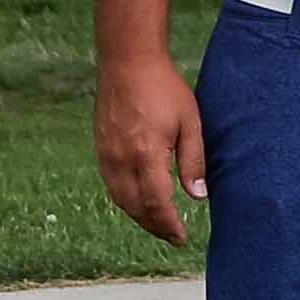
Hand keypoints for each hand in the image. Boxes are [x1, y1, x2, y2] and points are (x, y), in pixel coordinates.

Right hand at [94, 51, 205, 244]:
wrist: (127, 61)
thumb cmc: (164, 88)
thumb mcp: (190, 122)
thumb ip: (194, 161)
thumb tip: (198, 197)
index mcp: (146, 156)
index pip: (157, 204)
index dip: (170, 226)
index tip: (182, 238)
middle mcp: (122, 161)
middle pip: (136, 208)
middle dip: (155, 226)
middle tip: (173, 236)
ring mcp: (107, 155)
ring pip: (121, 200)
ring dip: (139, 217)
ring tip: (158, 224)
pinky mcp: (101, 148)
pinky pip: (111, 185)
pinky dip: (126, 200)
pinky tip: (138, 201)